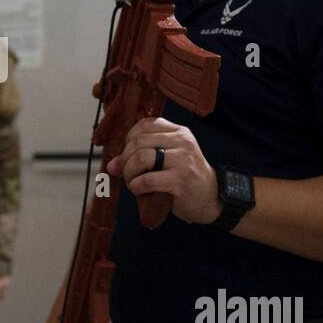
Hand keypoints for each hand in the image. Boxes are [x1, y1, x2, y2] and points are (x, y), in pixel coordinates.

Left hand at [106, 117, 222, 224]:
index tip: (128, 154)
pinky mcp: (180, 180)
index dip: (129, 139)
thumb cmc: (185, 178)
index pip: (145, 125)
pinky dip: (136, 186)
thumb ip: (141, 157)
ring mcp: (183, 160)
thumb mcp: (168, 160)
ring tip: (132, 182)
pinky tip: (139, 190)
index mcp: (179, 132)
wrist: (210, 198)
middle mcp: (182, 142)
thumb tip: (112, 165)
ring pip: (141, 158)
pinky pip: (147, 179)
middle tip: (127, 173)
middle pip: (139, 142)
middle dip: (126, 159)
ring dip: (129, 173)